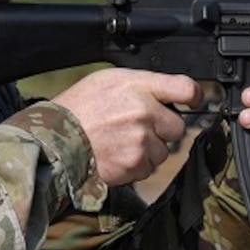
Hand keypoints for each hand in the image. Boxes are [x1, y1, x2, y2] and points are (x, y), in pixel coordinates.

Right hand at [52, 69, 203, 186]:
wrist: (55, 138)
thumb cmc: (78, 108)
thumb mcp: (107, 80)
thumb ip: (141, 85)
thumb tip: (165, 95)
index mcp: (138, 86)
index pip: (185, 88)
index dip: (194, 96)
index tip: (193, 101)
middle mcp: (144, 112)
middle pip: (177, 126)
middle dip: (162, 130)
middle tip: (138, 129)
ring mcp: (141, 140)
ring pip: (163, 151)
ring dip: (148, 151)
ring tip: (121, 143)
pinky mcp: (135, 165)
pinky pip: (148, 169)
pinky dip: (136, 166)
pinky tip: (116, 156)